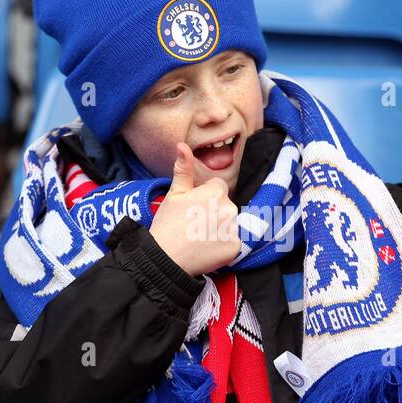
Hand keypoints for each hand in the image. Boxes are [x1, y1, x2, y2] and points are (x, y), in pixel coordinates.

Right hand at [149, 143, 241, 276]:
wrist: (165, 257)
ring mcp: (234, 228)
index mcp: (216, 192)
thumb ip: (182, 169)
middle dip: (213, 212)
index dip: (204, 197)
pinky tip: (206, 248)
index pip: (218, 188)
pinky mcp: (235, 247)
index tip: (192, 209)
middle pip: (225, 205)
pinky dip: (222, 246)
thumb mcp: (173, 194)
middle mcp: (229, 208)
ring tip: (198, 238)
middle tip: (193, 225)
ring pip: (230, 223)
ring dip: (219, 229)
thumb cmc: (167, 224)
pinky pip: (232, 242)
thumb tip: (182, 145)